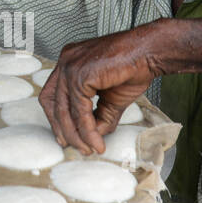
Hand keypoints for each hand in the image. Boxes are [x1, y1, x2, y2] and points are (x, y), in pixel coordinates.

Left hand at [39, 24, 165, 154]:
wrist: (150, 54)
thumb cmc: (133, 68)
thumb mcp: (111, 99)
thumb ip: (98, 117)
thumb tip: (91, 138)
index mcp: (69, 64)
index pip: (51, 95)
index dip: (55, 118)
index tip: (65, 136)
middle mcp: (65, 62)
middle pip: (52, 103)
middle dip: (62, 129)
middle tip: (76, 147)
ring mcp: (70, 67)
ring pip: (64, 110)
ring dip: (76, 134)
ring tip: (89, 148)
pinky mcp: (79, 75)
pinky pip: (79, 110)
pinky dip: (87, 130)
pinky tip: (96, 141)